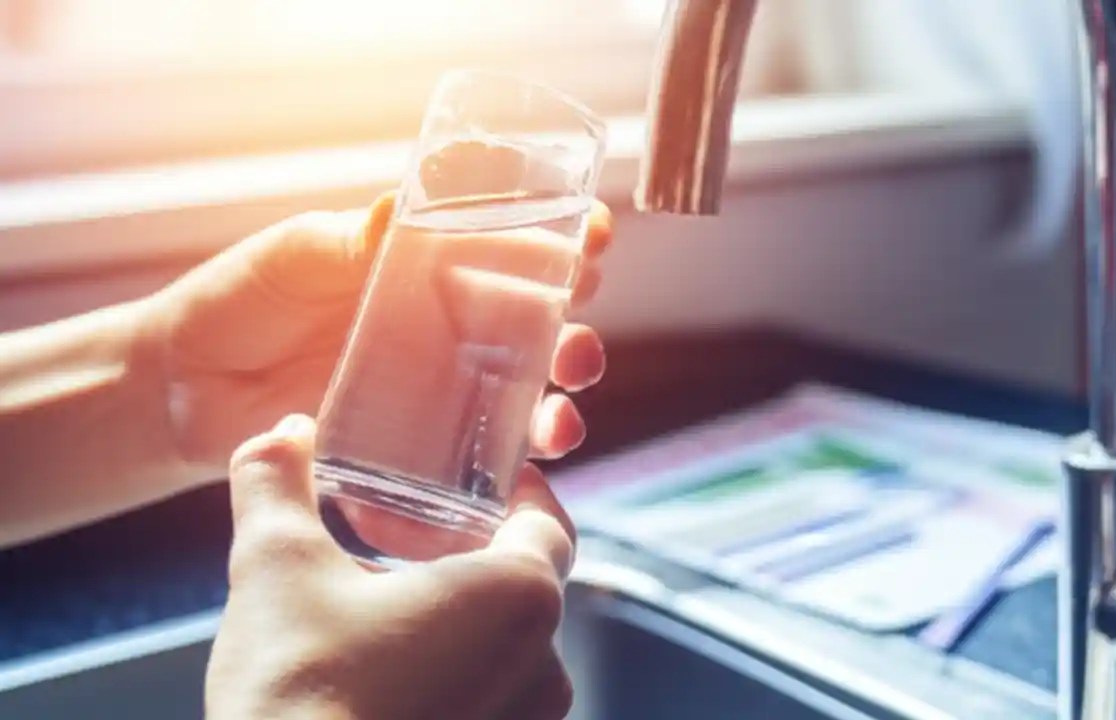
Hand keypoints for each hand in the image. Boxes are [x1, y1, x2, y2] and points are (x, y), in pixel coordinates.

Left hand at [140, 193, 611, 479]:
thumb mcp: (299, 255)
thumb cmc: (240, 300)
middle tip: (577, 344)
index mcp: (429, 275)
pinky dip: (512, 466)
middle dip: (576, 341)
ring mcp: (433, 396)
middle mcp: (446, 335)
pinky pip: (475, 461)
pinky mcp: (411, 451)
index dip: (564, 249)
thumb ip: (353, 239)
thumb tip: (399, 208)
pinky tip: (526, 464)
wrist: (179, 384)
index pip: (514, 257)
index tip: (597, 237)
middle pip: (538, 339)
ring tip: (561, 416)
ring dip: (559, 410)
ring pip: (522, 405)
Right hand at [206, 415, 576, 719]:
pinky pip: (489, 701)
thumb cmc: (299, 698)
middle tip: (411, 538)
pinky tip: (385, 675)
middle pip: (525, 586)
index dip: (514, 494)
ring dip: (458, 623)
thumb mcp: (275, 570)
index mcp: (519, 599)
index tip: (477, 481)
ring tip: (386, 610)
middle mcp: (546, 667)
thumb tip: (278, 433)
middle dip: (471, 556)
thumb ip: (276, 483)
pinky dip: (452, 678)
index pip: (547, 521)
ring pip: (506, 650)